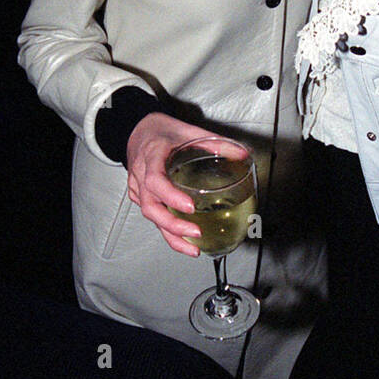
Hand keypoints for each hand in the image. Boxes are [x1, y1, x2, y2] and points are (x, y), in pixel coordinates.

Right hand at [125, 114, 247, 257]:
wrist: (137, 130)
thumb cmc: (160, 131)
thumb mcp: (187, 130)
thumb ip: (215, 142)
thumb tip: (242, 154)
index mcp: (151, 156)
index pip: (155, 180)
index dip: (171, 196)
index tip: (190, 207)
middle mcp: (141, 174)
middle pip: (150, 207)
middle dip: (172, 225)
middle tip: (195, 232)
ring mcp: (137, 187)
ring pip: (150, 217)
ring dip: (171, 234)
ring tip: (192, 248)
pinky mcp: (139, 197)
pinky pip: (151, 216)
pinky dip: (167, 230)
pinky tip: (182, 239)